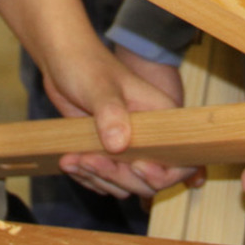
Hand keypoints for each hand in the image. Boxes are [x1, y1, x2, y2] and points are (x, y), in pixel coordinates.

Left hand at [57, 43, 198, 199]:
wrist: (63, 61)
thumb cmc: (86, 65)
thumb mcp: (99, 86)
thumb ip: (110, 113)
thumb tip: (118, 145)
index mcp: (161, 117)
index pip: (180, 161)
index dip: (162, 173)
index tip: (136, 166)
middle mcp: (149, 137)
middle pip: (148, 181)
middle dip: (118, 177)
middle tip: (89, 161)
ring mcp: (128, 147)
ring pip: (123, 184)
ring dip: (98, 179)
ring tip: (72, 160)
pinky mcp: (107, 153)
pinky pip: (104, 180)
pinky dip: (87, 177)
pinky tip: (69, 162)